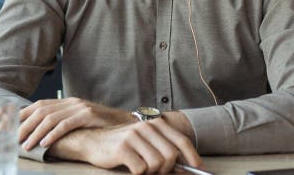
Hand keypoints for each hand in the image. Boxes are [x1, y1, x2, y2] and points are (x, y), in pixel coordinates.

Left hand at [18, 97, 134, 150]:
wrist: (123, 123)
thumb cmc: (98, 126)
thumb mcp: (77, 121)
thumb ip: (61, 122)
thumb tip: (40, 133)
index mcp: (65, 102)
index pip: (38, 105)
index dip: (21, 114)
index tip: (6, 125)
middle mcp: (70, 102)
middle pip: (40, 111)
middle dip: (24, 125)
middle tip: (13, 139)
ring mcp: (79, 107)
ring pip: (50, 118)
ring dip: (35, 133)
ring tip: (26, 146)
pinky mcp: (87, 115)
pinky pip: (65, 124)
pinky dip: (52, 134)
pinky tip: (44, 143)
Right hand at [52, 118, 202, 174]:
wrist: (93, 141)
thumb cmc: (122, 145)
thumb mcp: (146, 144)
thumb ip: (164, 151)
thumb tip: (185, 169)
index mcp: (155, 124)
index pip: (181, 141)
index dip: (193, 157)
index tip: (199, 168)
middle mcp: (146, 127)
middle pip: (171, 156)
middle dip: (167, 170)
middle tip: (157, 172)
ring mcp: (134, 137)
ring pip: (157, 164)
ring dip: (151, 172)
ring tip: (141, 168)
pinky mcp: (123, 148)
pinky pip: (141, 169)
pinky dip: (138, 173)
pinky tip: (131, 168)